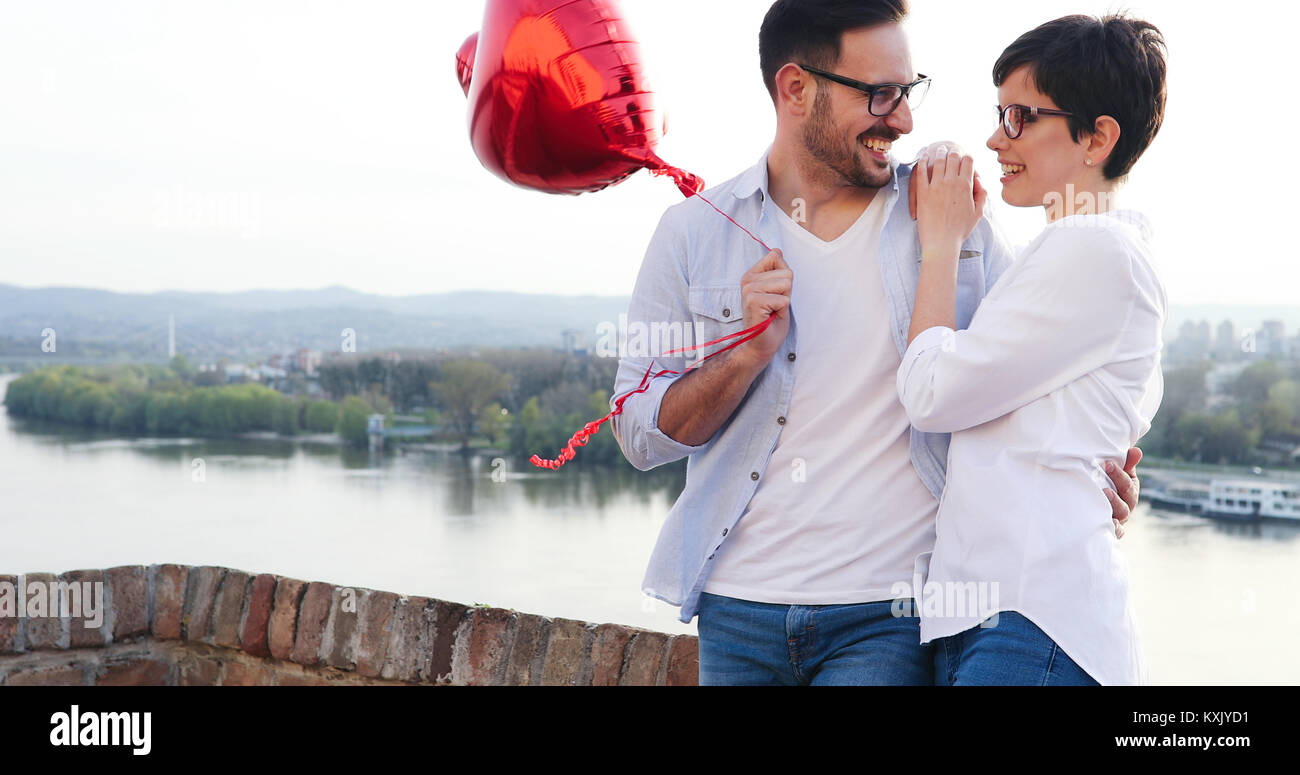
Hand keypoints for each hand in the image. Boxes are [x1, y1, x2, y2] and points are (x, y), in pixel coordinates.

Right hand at [737, 249, 792, 367]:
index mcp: (752, 275)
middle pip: (786, 272)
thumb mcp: (779, 290)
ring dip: (784, 301)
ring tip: (773, 311)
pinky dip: (782, 310)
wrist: (760, 345)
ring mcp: (749, 290)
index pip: (776, 256)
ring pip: (786, 284)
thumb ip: (778, 271)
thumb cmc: (770, 320)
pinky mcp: (754, 301)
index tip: (775, 293)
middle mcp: (747, 280)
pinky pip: (783, 299)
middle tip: (774, 306)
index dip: (784, 277)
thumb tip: (777, 250)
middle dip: (786, 292)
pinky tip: (771, 316)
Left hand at [913, 151, 985, 259]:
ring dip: (939, 153)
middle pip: (953, 157)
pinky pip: (921, 172)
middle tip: (951, 150)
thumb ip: (981, 193)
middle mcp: (951, 182)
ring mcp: (936, 186)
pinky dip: (923, 161)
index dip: (967, 157)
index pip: (968, 160)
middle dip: (953, 152)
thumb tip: (978, 179)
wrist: (941, 243)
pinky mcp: (922, 192)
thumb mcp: (978, 212)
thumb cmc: (960, 230)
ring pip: (938, 161)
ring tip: (938, 150)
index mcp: (966, 186)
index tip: (964, 158)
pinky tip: (923, 157)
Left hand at [1104, 447, 1141, 538]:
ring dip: (1115, 503)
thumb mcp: (1118, 474)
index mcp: (1130, 489)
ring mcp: (1120, 517)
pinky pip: (1117, 531)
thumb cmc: (1108, 485)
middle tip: (1106, 477)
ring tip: (1104, 494)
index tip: (1106, 463)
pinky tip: (1110, 523)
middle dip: (1118, 485)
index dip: (1119, 473)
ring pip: (1122, 512)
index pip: (1128, 481)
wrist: (1095, 509)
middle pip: (1127, 497)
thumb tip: (1136, 450)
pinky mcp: (1113, 528)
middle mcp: (1127, 504)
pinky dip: (1115, 529)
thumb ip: (1126, 463)